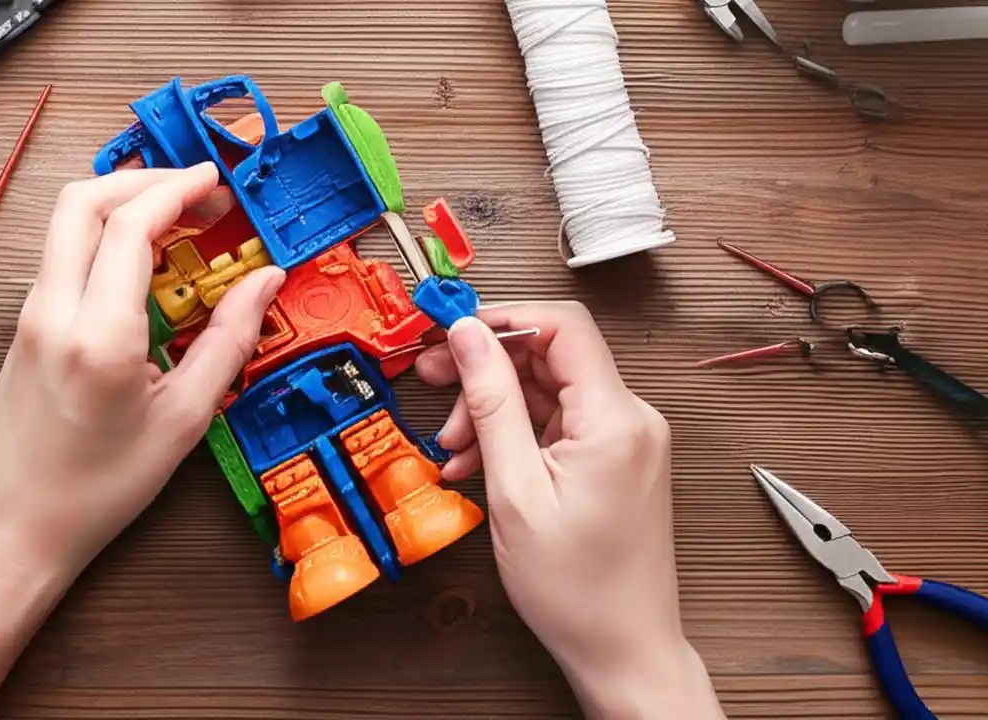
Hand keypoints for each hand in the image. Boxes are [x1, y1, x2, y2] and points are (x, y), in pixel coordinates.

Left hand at [0, 163, 284, 583]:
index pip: (131, 224)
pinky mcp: (25, 327)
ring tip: (178, 226)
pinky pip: (64, 256)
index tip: (214, 183)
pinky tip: (144, 266)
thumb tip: (263, 285)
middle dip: (146, 181)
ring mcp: (31, 316)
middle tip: (198, 195)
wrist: (13, 529)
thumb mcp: (182, 421)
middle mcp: (53, 312)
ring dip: (121, 205)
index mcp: (98, 335)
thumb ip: (228, 343)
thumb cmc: (93, 491)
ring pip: (67, 222)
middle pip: (85, 200)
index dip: (178, 189)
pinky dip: (104, 239)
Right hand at [415, 303, 722, 717]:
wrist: (623, 648)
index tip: (450, 328)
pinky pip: (558, 424)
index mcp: (615, 420)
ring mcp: (626, 439)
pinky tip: (478, 462)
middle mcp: (631, 419)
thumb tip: (468, 337)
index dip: (501, 319)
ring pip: (548, 392)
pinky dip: (515, 435)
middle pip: (549, 357)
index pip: (561, 326)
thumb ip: (491, 404)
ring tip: (454, 446)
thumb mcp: (515, 491)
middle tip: (431, 379)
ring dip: (494, 409)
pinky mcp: (615, 458)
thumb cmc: (578, 589)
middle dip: (486, 368)